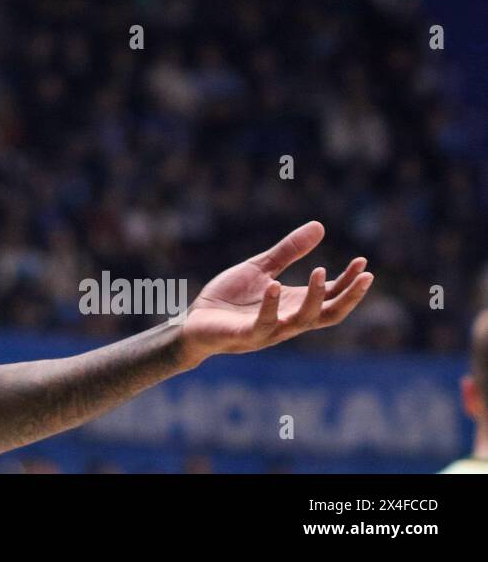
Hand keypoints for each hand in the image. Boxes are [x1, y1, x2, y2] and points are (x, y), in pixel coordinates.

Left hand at [178, 221, 372, 366]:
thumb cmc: (229, 299)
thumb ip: (288, 251)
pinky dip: (271, 305)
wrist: (195, 321)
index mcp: (294, 305)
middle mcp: (288, 321)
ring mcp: (269, 331)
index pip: (331, 298)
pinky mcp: (245, 335)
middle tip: (365, 276)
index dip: (349, 283)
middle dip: (349, 297)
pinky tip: (275, 285)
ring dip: (315, 298)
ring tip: (320, 271)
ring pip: (302, 321)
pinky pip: (264, 323)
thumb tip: (320, 226)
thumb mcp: (261, 268)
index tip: (364, 262)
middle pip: (329, 315)